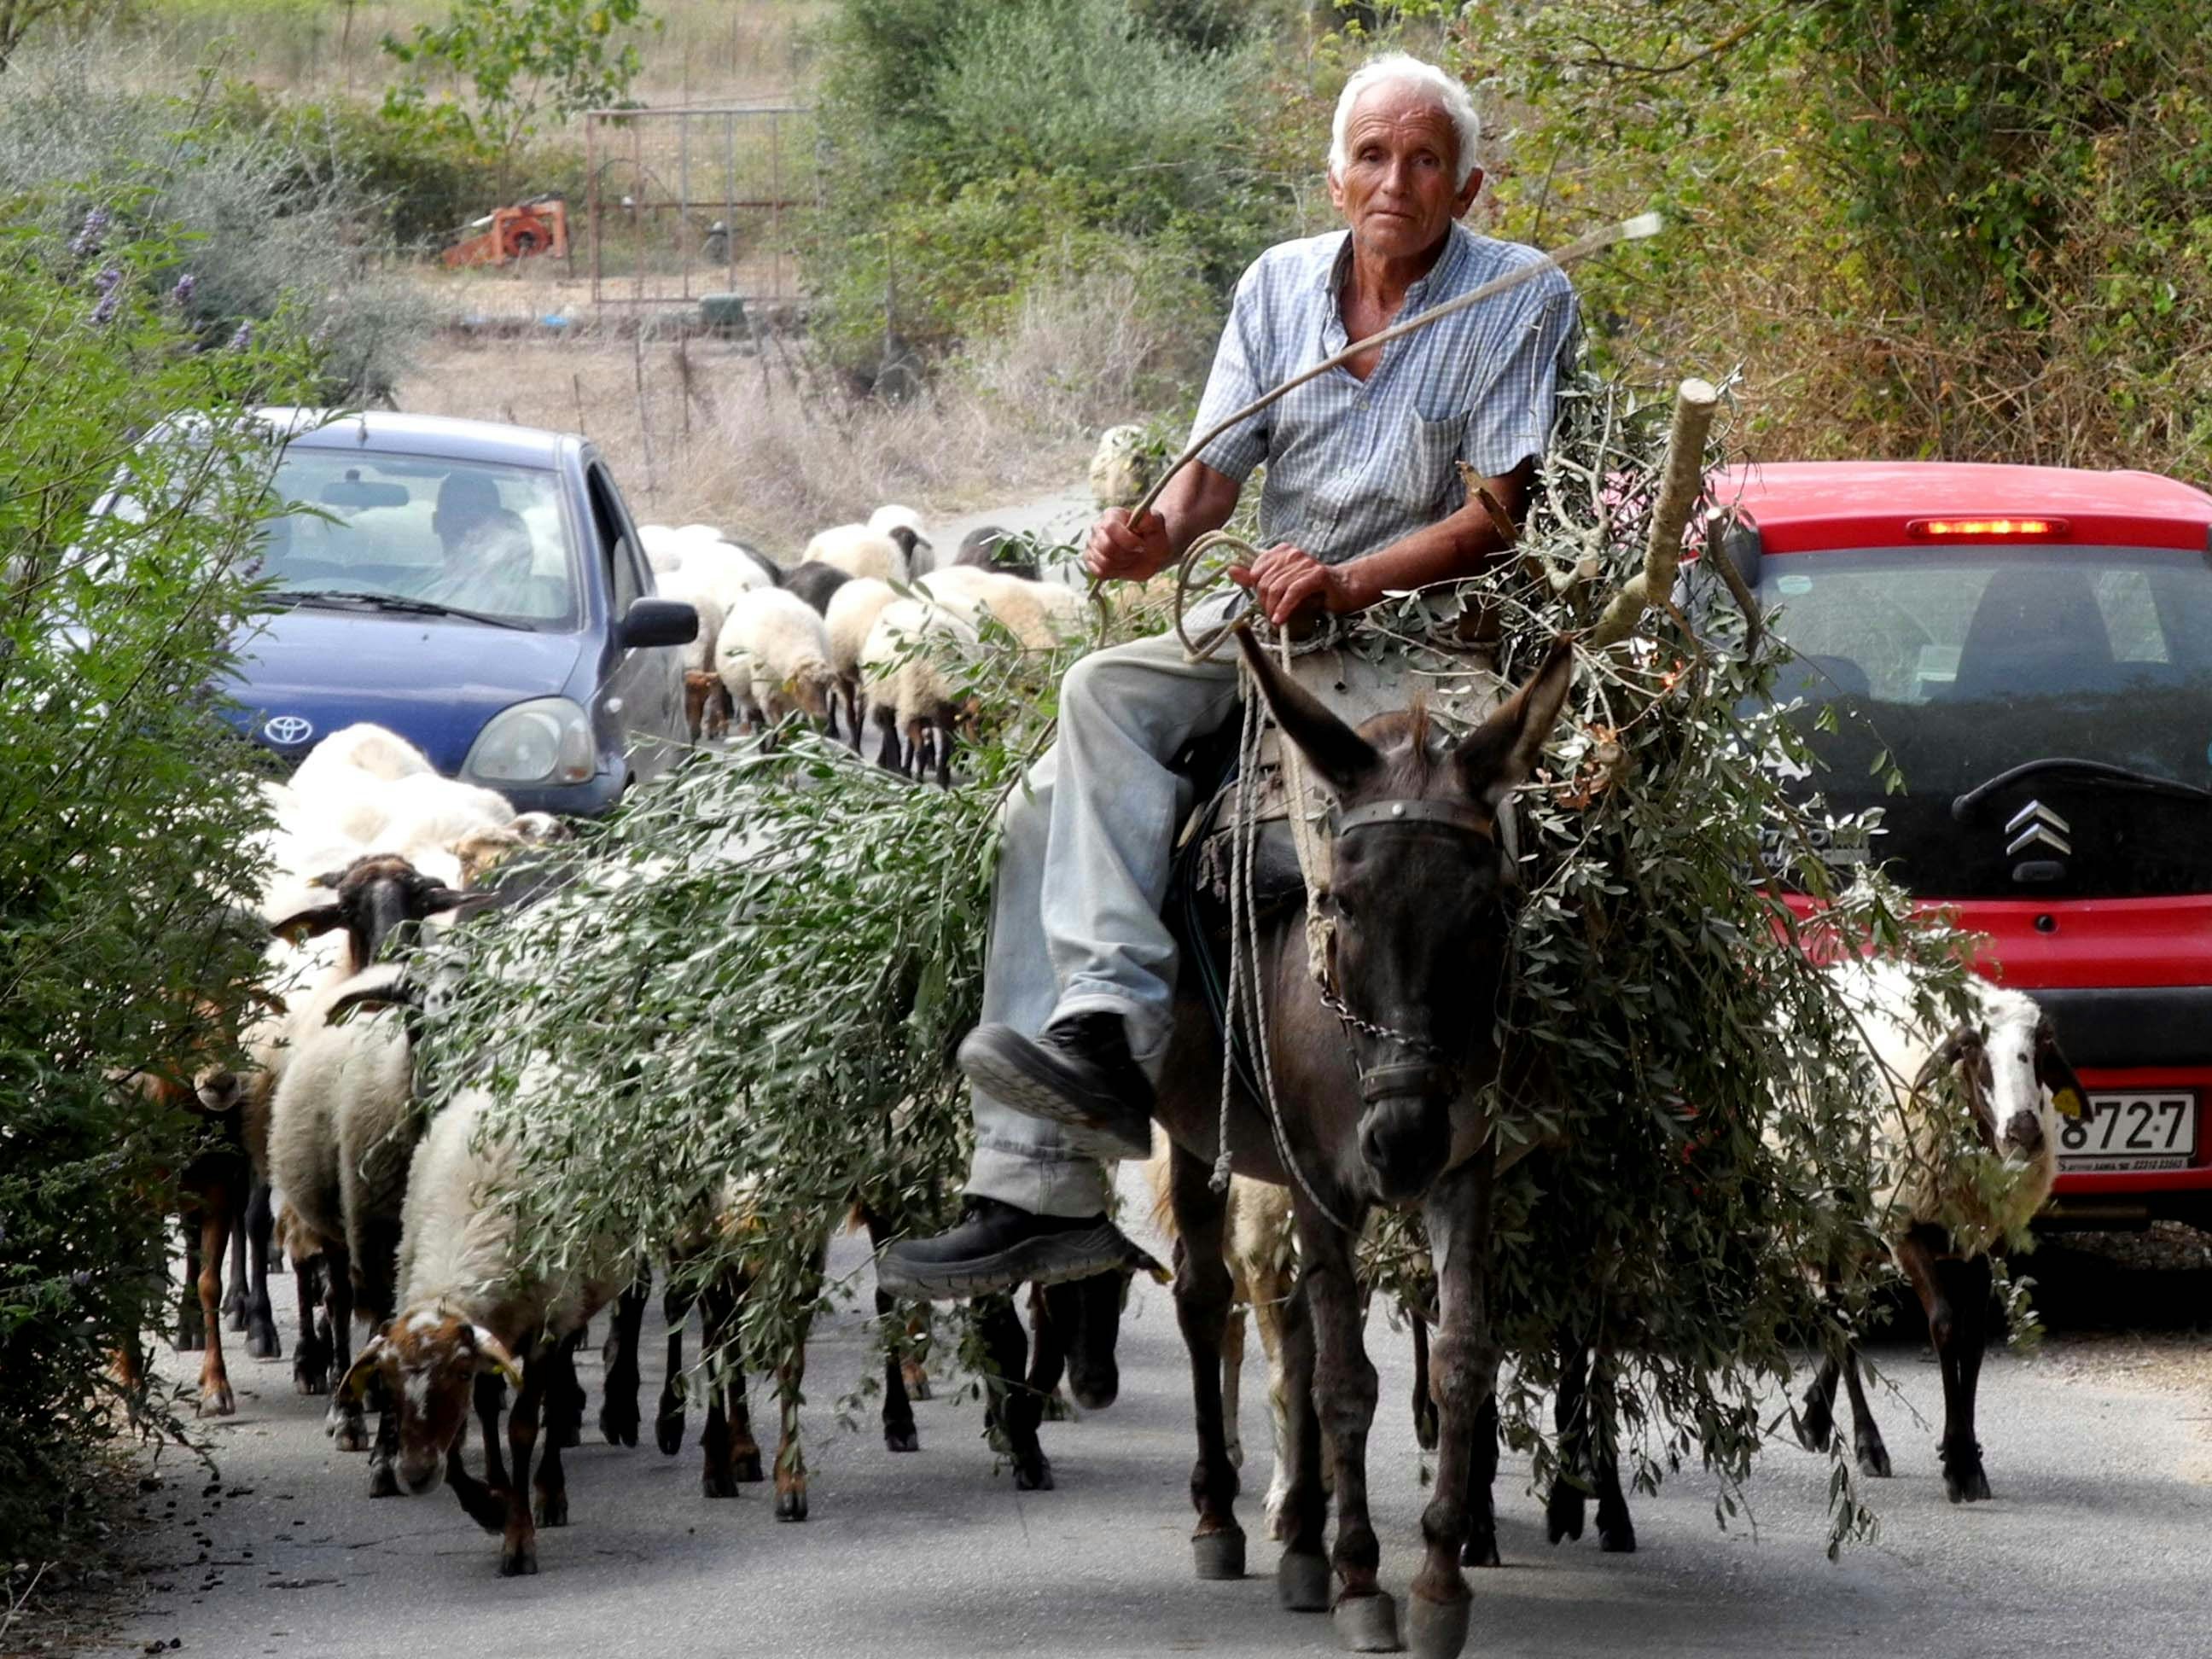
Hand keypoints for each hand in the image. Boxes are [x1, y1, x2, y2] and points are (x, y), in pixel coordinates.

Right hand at [1084, 507, 1171, 583]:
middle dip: (1127, 555)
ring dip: (1122, 565)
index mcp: (1112, 515)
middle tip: (1137, 553)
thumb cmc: (1152, 538)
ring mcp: (1092, 545)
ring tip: (1130, 558)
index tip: (1141, 546)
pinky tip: (1121, 566)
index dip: (1127, 540)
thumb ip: (1152, 520)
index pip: (1110, 527)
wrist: (1149, 554)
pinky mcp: (1090, 560)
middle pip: (1106, 547)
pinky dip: (1114, 573)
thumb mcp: (1157, 527)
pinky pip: (1099, 572)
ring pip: (1104, 562)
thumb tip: (1144, 518)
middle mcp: (1098, 528)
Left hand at [1226, 542, 1356, 625]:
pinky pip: (1293, 592)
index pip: (1256, 571)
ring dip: (1274, 609)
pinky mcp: (1317, 575)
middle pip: (1265, 581)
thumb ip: (1257, 578)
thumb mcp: (1281, 584)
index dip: (1257, 590)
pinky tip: (1281, 619)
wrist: (1345, 589)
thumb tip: (1232, 570)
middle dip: (1265, 603)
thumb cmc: (1313, 589)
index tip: (1265, 604)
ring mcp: (1305, 563)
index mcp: (1282, 552)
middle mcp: (1292, 554)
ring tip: (1277, 620)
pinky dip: (1284, 608)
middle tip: (1272, 615)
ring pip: (1277, 588)